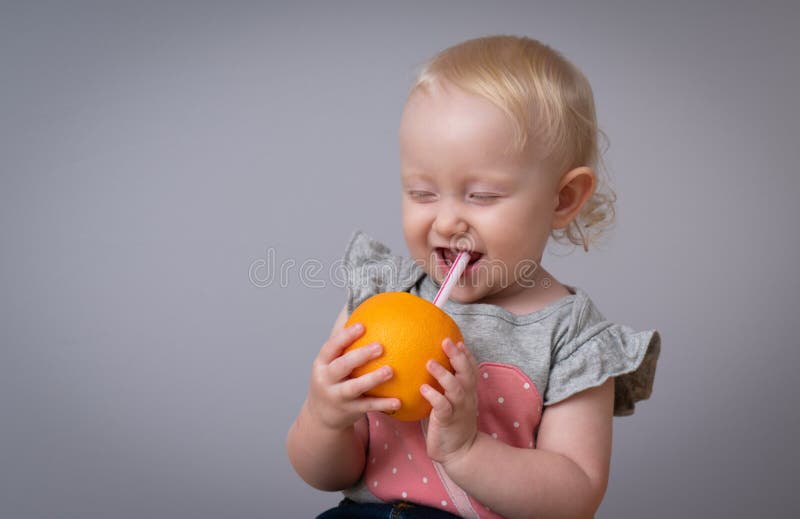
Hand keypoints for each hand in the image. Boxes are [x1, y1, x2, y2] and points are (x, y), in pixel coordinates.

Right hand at [305, 323, 400, 430]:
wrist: (320, 416)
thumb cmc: (332, 380)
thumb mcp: (331, 363)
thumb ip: (345, 344)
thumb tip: (365, 314)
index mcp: (322, 363)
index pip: (331, 347)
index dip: (345, 336)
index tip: (362, 326)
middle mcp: (326, 380)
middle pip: (341, 366)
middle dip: (360, 356)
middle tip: (380, 347)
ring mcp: (336, 397)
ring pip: (354, 388)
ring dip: (372, 379)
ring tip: (391, 371)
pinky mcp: (348, 411)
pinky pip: (368, 406)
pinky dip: (383, 404)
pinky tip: (399, 399)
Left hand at [420, 338, 478, 466]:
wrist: (460, 452)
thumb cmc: (451, 424)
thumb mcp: (452, 402)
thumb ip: (445, 387)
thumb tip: (426, 369)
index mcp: (468, 392)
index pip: (471, 369)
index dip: (466, 354)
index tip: (458, 340)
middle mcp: (466, 397)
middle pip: (466, 373)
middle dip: (458, 356)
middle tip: (445, 341)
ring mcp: (459, 409)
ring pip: (455, 388)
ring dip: (443, 374)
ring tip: (430, 363)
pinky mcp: (448, 421)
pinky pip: (442, 407)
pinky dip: (434, 396)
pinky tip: (423, 388)